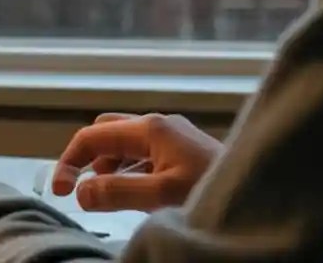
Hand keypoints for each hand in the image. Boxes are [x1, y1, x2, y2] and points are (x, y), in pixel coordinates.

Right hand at [51, 112, 223, 212]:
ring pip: (125, 144)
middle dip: (89, 158)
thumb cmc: (212, 189)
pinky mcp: (182, 151)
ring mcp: (172, 137)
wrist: (261, 192)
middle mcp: (159, 125)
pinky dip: (129, 172)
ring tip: (111, 197)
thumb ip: (117, 191)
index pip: (92, 135)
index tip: (61, 192)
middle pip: (107, 131)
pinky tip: (137, 194)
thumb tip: (82, 192)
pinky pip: (144, 156)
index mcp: (150, 128)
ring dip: (109, 167)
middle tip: (84, 190)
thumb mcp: (160, 195)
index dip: (70, 161)